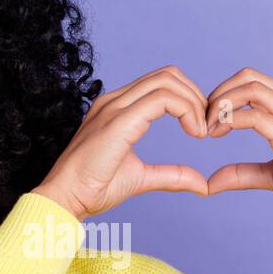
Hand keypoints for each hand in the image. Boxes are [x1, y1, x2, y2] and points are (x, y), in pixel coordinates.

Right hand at [32, 65, 210, 221]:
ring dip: (194, 103)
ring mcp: (115, 106)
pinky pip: (162, 99)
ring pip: (167, 81)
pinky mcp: (119, 120)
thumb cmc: (93, 189)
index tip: (200, 128)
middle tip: (206, 127)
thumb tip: (202, 184)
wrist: (66, 199)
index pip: (160, 83)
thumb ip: (171, 176)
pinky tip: (193, 133)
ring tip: (201, 132)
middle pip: (167, 75)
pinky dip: (186, 111)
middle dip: (195, 96)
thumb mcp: (141, 178)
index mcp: (117, 108)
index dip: (188, 99)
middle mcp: (115, 100)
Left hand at [204, 67, 272, 233]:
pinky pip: (257, 116)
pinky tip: (219, 135)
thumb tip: (211, 181)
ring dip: (222, 104)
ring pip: (253, 89)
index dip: (226, 94)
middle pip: (250, 77)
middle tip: (204, 121)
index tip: (210, 120)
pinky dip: (231, 120)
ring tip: (209, 130)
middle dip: (219, 93)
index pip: (255, 81)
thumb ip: (243, 173)